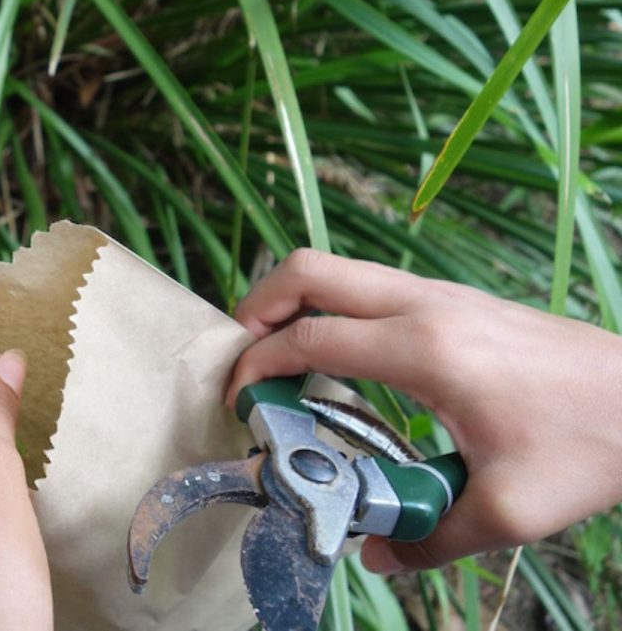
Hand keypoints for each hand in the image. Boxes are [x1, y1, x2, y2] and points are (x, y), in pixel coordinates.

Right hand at [224, 249, 621, 573]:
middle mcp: (424, 305)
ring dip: (292, 302)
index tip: (236, 399)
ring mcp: (440, 294)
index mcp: (426, 349)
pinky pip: (367, 286)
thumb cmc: (590, 445)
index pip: (310, 338)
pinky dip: (330, 308)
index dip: (257, 364)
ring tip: (276, 357)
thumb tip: (375, 554)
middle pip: (308, 271)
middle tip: (239, 359)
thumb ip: (430, 536)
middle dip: (256, 308)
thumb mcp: (510, 510)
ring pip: (337, 269)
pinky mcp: (455, 300)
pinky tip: (338, 359)